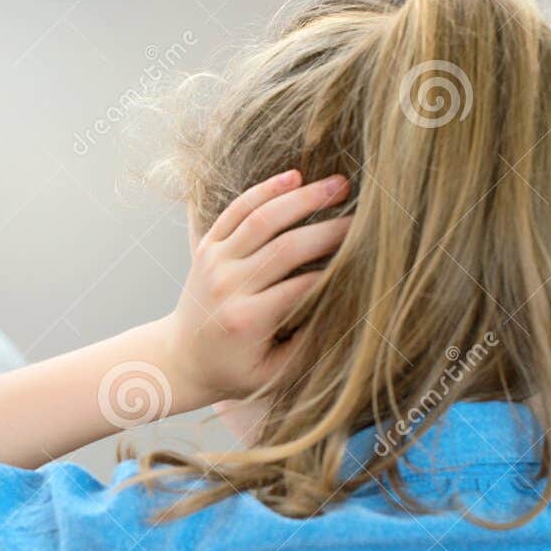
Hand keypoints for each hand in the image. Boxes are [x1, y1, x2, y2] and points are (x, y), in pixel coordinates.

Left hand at [164, 169, 352, 404]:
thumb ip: (308, 347)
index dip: (338, 270)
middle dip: (330, 230)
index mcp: (247, 320)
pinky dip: (265, 190)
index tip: (369, 257)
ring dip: (304, 198)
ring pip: (262, 219)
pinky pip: (236, 210)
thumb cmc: (235, 371)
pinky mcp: (207, 247)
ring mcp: (214, 262)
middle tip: (366, 220)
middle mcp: (227, 287)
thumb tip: (346, 310)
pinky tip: (295, 176)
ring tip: (340, 185)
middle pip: (287, 247)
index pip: (303, 287)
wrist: (181, 359)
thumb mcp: (274, 374)